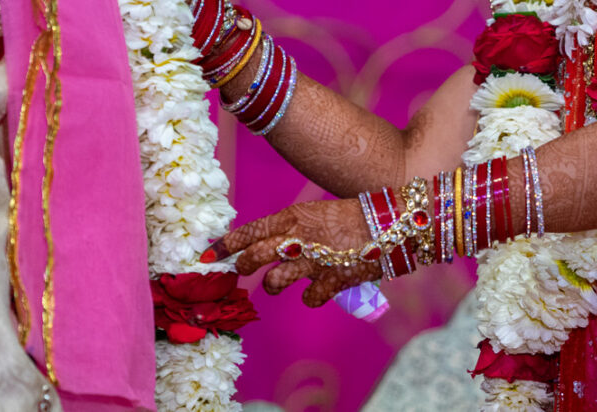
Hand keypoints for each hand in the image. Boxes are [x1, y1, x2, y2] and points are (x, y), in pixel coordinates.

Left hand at [201, 199, 384, 306]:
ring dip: (273, 286)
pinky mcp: (333, 280)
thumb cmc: (353, 215)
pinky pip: (309, 298)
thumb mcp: (315, 212)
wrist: (391, 223)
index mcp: (293, 218)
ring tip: (277, 285)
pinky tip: (315, 291)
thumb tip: (270, 241)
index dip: (224, 245)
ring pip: (276, 282)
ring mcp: (314, 262)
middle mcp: (298, 239)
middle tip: (239, 271)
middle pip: (254, 258)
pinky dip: (310, 297)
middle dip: (242, 267)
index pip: (249, 232)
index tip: (206, 256)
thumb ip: (291, 227)